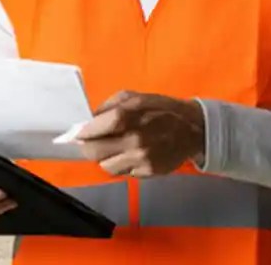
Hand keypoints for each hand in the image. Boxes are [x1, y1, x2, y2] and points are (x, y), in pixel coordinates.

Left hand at [75, 90, 205, 176]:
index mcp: (126, 117)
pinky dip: (121, 165)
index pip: (91, 131)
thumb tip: (88, 121)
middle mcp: (133, 140)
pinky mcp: (148, 172)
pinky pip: (122, 173)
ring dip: (105, 158)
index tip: (78, 133)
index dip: (81, 133)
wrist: (192, 128)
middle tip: (91, 142)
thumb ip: (107, 107)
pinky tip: (130, 154)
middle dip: (88, 147)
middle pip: (93, 152)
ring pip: (105, 166)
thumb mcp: (132, 97)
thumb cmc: (160, 109)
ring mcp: (141, 159)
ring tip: (114, 148)